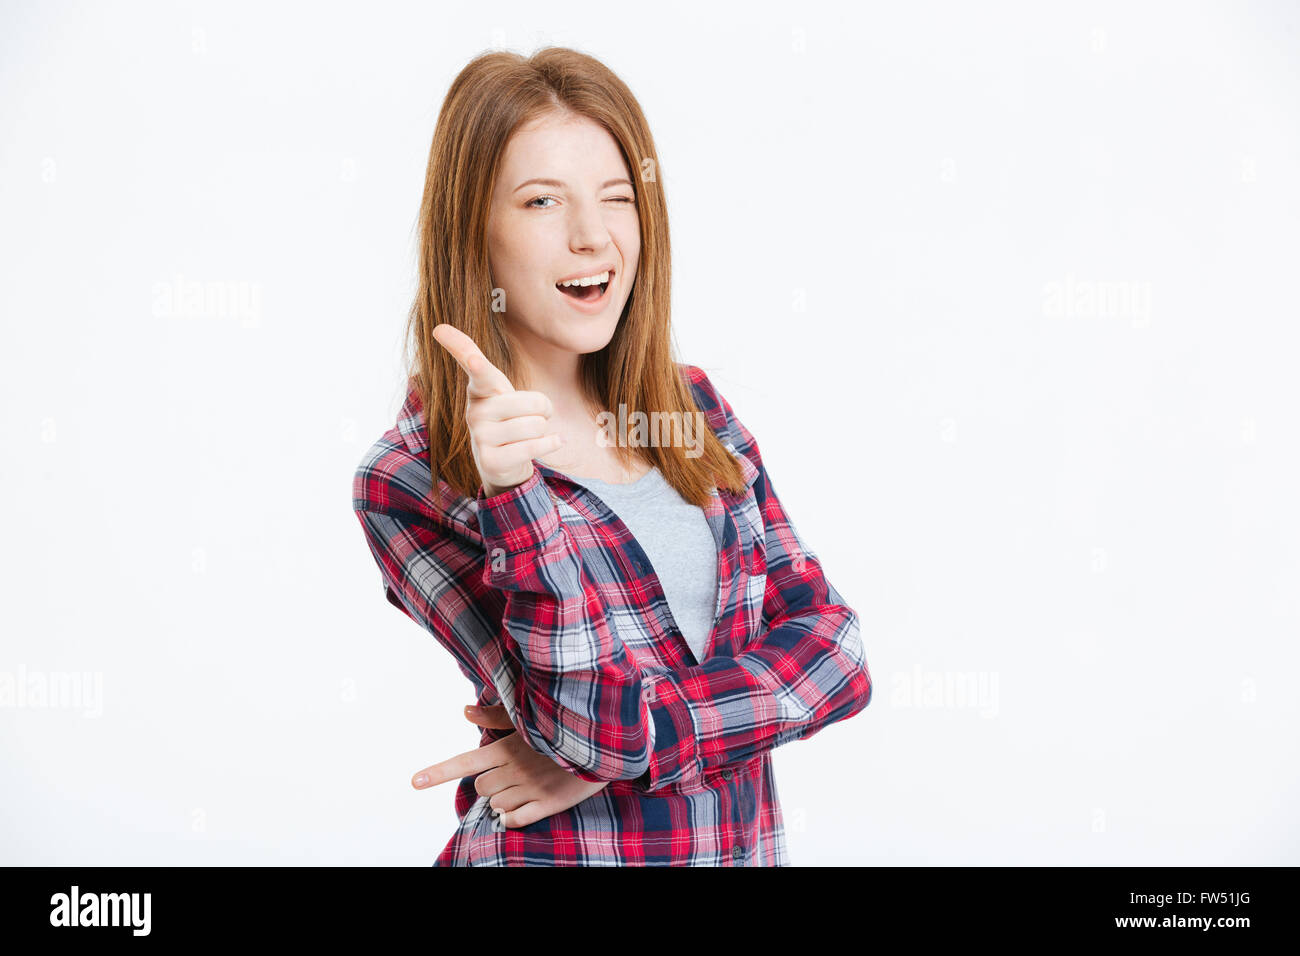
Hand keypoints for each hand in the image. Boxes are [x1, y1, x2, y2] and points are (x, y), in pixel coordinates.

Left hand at [409, 702, 608, 827]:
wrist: (605, 743)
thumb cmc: (565, 727)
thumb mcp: (531, 717)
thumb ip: (496, 717)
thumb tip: (465, 711)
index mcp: (508, 747)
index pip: (465, 761)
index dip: (438, 772)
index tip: (415, 781)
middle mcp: (516, 769)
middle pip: (482, 788)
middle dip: (490, 784)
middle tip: (511, 772)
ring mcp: (532, 789)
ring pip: (496, 805)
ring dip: (503, 799)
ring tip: (526, 783)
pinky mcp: (548, 804)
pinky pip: (515, 821)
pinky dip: (513, 817)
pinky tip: (527, 802)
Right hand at [431, 323, 562, 497]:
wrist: (505, 464)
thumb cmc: (508, 419)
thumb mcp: (500, 391)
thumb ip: (486, 370)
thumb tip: (439, 330)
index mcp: (479, 389)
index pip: (475, 367)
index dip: (461, 348)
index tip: (440, 330)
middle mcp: (474, 412)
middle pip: (533, 403)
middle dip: (544, 411)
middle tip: (530, 418)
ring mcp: (480, 438)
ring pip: (536, 425)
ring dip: (543, 431)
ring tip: (528, 435)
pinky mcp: (490, 462)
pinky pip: (533, 447)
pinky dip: (550, 444)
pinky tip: (551, 442)